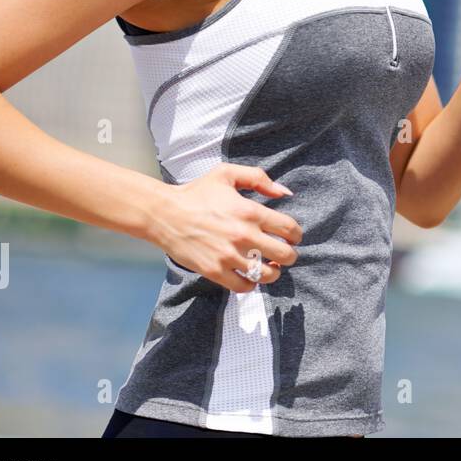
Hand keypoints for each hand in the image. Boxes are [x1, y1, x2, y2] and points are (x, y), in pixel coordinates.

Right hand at [145, 163, 301, 292]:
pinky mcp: (214, 271)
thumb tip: (285, 193)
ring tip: (269, 267)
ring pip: (266, 274)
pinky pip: (243, 287)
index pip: (290, 229)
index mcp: (250, 211)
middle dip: (289, 256)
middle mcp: (243, 235)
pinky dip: (251, 284)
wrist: (164, 214)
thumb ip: (259, 178)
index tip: (292, 237)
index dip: (296, 235)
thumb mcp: (228, 173)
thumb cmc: (197, 193)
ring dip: (273, 272)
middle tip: (284, 254)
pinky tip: (249, 276)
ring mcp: (229, 256)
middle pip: (285, 255)